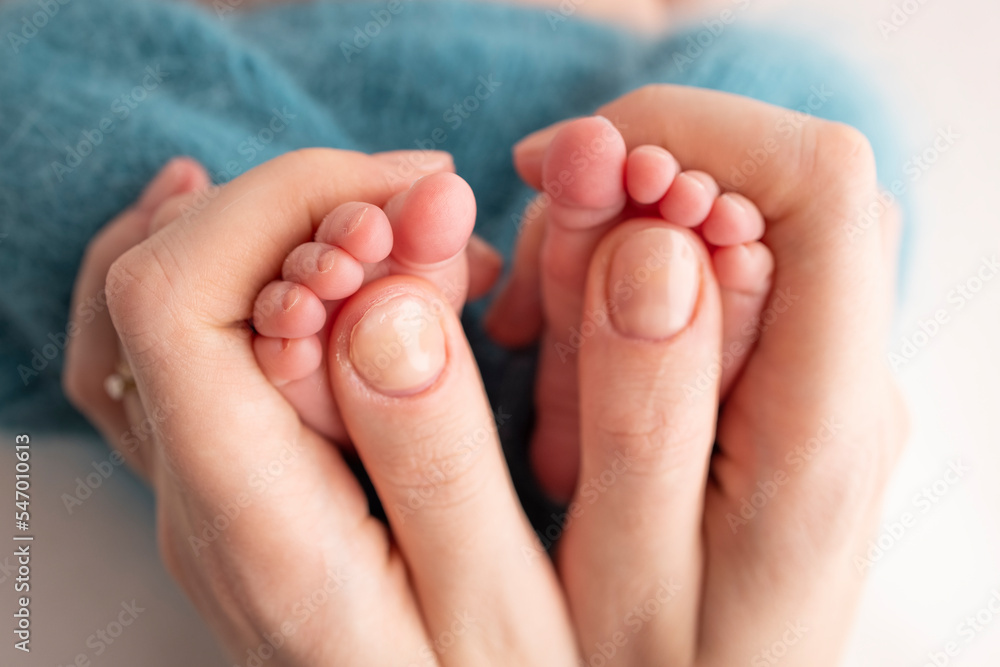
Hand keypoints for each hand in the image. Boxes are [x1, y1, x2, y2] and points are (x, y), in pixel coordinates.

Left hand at [63, 149, 578, 665]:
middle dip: (309, 207)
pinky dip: (235, 270)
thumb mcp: (494, 605)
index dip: (283, 203)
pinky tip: (282, 248)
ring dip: (283, 232)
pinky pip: (184, 349)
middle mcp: (200, 499)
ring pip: (167, 306)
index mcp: (255, 524)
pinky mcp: (240, 482)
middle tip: (440, 216)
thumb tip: (386, 296)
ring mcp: (206, 489)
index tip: (415, 194)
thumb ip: (438, 458)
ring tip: (390, 219)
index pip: (174, 299)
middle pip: (173, 282)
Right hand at [494, 85, 907, 664]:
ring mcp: (801, 385)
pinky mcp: (760, 393)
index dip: (691, 132)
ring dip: (599, 256)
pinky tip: (551, 364)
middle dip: (618, 204)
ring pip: (713, 239)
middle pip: (756, 199)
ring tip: (526, 350)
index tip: (563, 167)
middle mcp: (837, 385)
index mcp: (825, 425)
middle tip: (516, 297)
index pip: (817, 184)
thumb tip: (654, 245)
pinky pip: (688, 294)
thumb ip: (643, 414)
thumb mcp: (627, 578)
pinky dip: (604, 296)